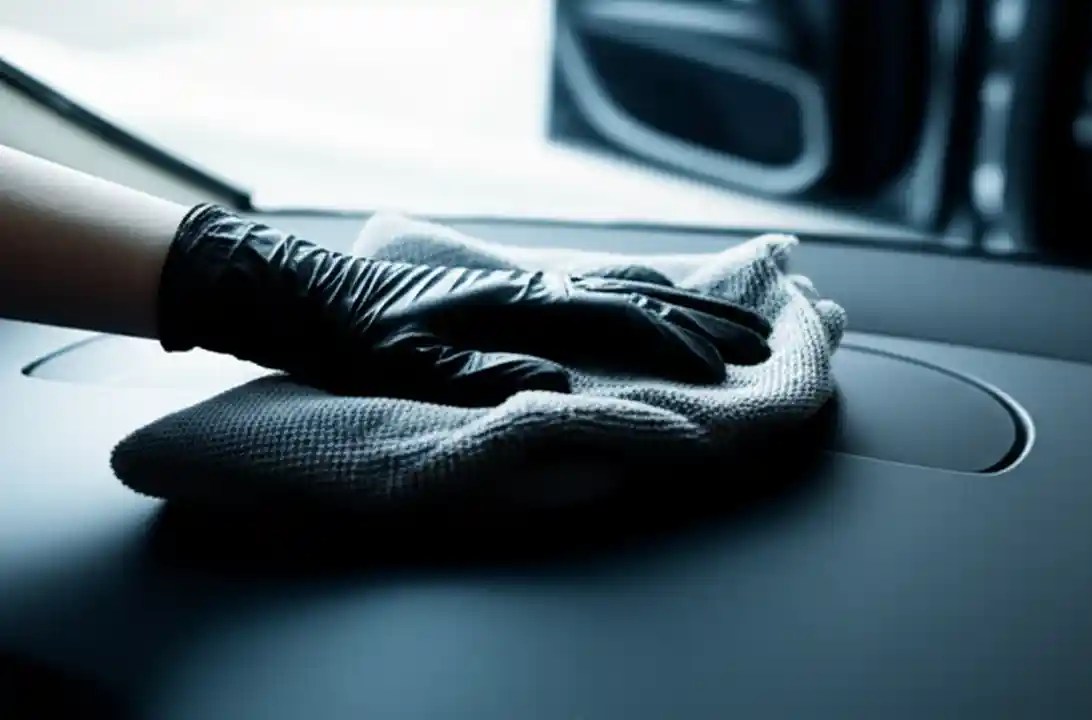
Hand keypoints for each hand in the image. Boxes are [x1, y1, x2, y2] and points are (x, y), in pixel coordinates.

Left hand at [158, 206, 770, 404]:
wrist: (319, 296)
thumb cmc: (365, 337)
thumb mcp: (419, 363)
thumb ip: (487, 374)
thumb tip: (558, 388)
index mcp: (524, 302)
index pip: (622, 319)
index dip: (678, 344)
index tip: (725, 366)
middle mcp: (537, 287)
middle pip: (637, 299)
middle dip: (701, 322)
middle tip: (759, 340)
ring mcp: (526, 285)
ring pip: (621, 294)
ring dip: (678, 310)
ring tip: (726, 324)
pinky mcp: (510, 292)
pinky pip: (592, 297)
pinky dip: (635, 305)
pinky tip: (650, 315)